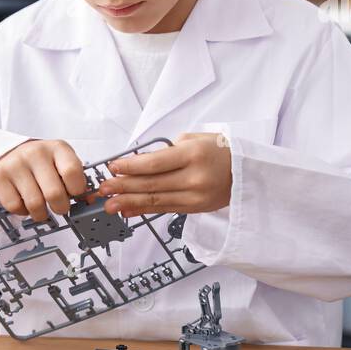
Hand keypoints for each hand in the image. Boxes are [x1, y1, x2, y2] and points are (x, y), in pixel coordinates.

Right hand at [0, 139, 87, 221]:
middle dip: (60, 207)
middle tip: (59, 207)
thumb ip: (76, 180)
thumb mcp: (62, 163)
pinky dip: (23, 211)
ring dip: (41, 213)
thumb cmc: (41, 164)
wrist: (7, 155)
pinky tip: (24, 201)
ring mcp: (14, 164)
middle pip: (54, 193)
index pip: (72, 172)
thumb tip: (91, 201)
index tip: (74, 194)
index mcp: (57, 148)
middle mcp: (35, 153)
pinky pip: (15, 207)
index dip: (76, 190)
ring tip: (42, 208)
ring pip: (35, 204)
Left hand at [93, 132, 232, 216]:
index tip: (112, 167)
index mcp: (193, 155)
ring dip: (128, 203)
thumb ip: (167, 150)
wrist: (247, 173)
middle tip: (103, 189)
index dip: (130, 167)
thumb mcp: (195, 139)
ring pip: (155, 200)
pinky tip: (128, 210)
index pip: (154, 163)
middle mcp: (194, 178)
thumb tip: (139, 162)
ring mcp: (194, 197)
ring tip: (108, 204)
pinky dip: (143, 210)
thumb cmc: (220, 151)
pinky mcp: (194, 208)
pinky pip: (164, 209)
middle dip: (123, 187)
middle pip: (151, 184)